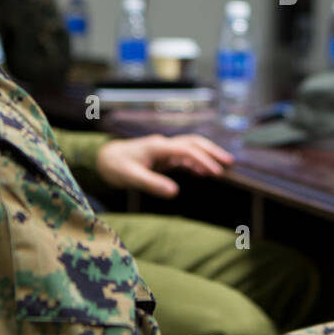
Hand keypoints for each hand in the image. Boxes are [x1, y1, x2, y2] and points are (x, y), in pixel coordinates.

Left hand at [94, 134, 233, 197]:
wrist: (104, 159)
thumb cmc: (116, 167)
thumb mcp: (131, 178)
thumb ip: (152, 184)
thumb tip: (175, 192)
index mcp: (157, 147)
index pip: (186, 149)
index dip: (202, 160)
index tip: (215, 172)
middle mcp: (163, 145)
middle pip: (193, 142)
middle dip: (211, 151)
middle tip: (229, 162)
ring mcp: (164, 150)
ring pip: (190, 147)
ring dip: (207, 154)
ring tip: (223, 166)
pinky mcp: (163, 157)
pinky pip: (184, 157)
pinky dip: (196, 163)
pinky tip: (204, 173)